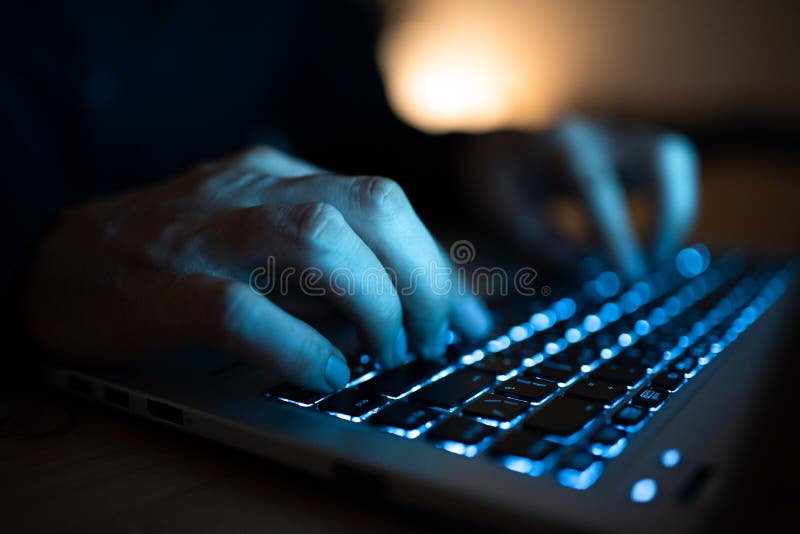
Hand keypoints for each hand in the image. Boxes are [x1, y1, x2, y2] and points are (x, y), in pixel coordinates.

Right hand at [24, 147, 491, 391]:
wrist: (56, 262)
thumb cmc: (167, 256)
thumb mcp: (252, 233)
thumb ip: (318, 257)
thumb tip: (401, 308)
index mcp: (276, 176)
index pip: (384, 202)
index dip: (436, 263)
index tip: (466, 318)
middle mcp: (251, 193)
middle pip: (370, 208)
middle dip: (421, 279)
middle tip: (430, 341)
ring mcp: (209, 236)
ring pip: (319, 243)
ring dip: (375, 306)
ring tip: (387, 357)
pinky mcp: (167, 287)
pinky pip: (245, 310)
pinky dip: (299, 347)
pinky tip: (326, 375)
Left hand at [468, 116, 698, 278]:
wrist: (499, 145)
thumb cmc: (496, 178)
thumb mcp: (495, 206)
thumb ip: (530, 235)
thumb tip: (572, 259)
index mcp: (558, 147)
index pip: (597, 186)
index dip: (617, 229)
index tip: (628, 272)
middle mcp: (597, 133)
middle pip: (661, 156)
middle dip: (670, 211)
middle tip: (652, 261)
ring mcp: (620, 133)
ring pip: (675, 156)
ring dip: (679, 207)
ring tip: (656, 252)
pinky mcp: (634, 145)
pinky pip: (672, 165)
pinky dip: (674, 202)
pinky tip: (653, 235)